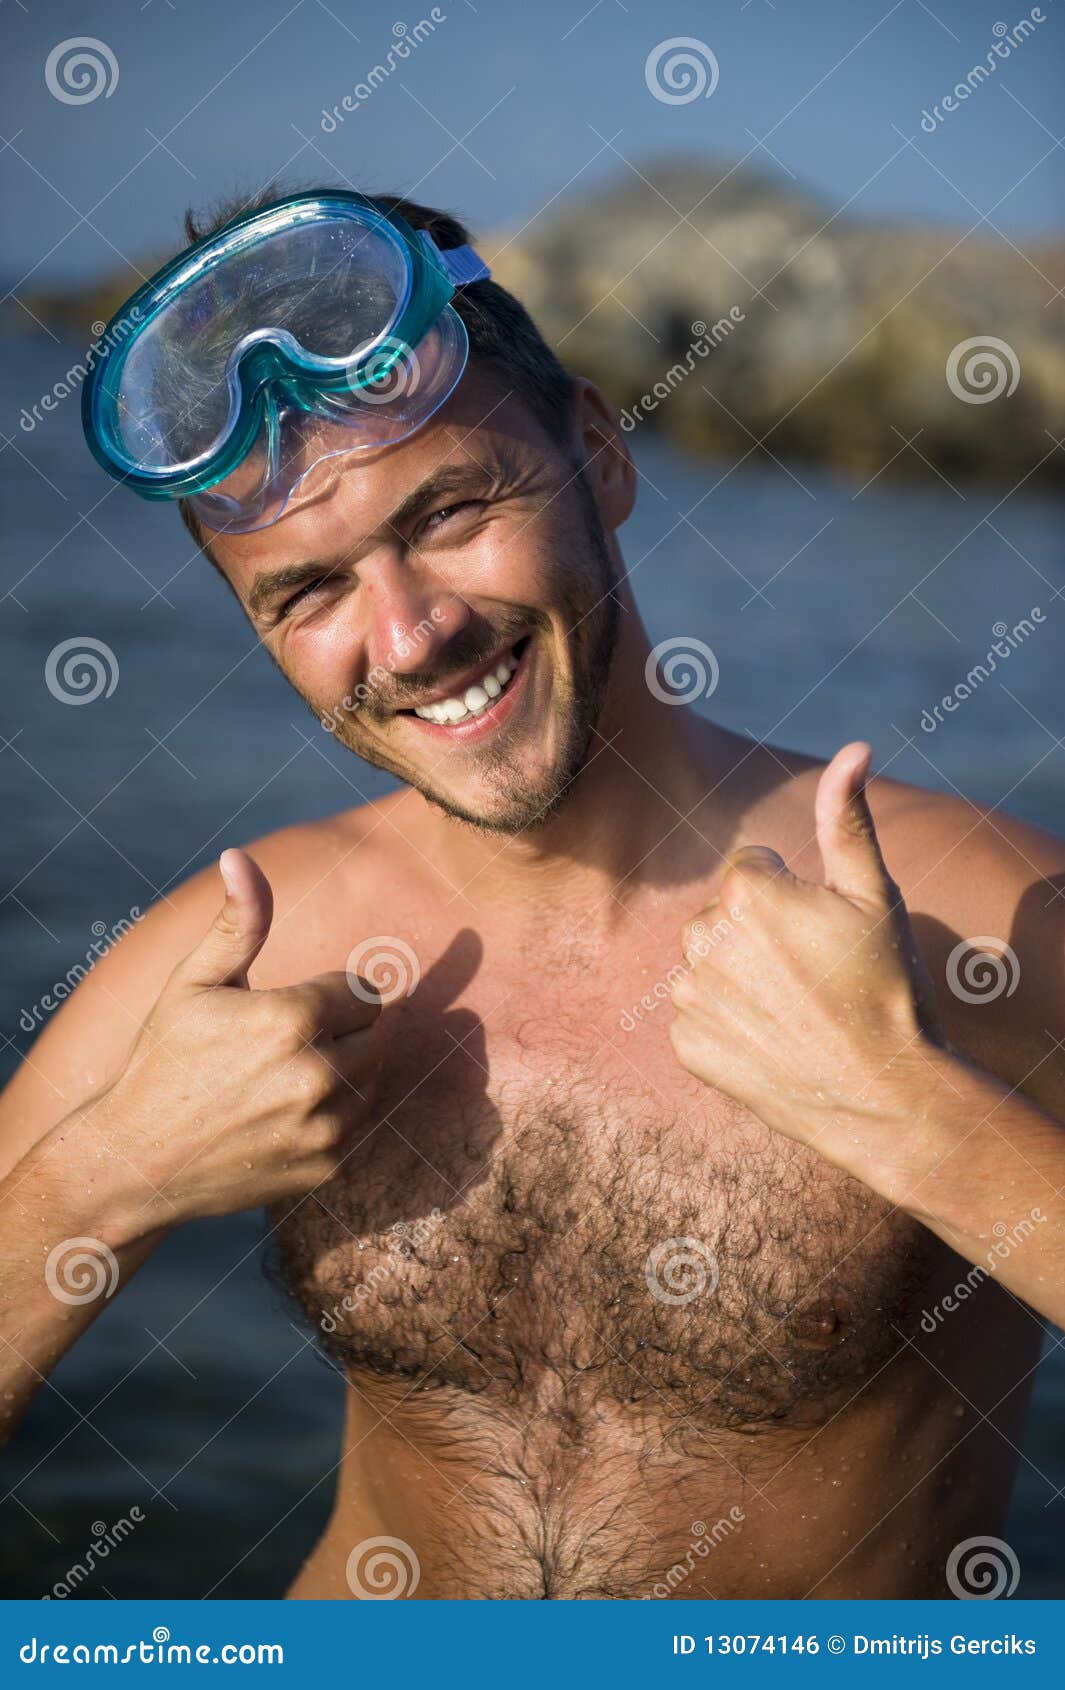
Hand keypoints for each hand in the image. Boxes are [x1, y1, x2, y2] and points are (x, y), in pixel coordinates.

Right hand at [62, 849, 383, 1235]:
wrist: (138, 1162)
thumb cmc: (164, 1060)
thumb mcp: (193, 983)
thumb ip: (236, 922)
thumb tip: (239, 857)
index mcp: (291, 1020)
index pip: (364, 990)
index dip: (331, 993)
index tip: (293, 1004)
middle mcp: (318, 1075)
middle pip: (381, 1032)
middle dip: (349, 1027)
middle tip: (297, 1036)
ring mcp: (326, 1127)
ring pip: (377, 1077)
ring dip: (351, 1067)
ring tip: (292, 1070)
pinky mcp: (328, 1166)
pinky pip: (363, 1122)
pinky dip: (341, 1111)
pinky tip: (291, 1110)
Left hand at [669, 743, 942, 1167]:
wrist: (883, 1097)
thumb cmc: (888, 988)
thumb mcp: (877, 897)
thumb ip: (849, 818)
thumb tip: (854, 748)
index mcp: (744, 890)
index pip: (754, 866)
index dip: (796, 896)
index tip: (826, 935)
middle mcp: (700, 937)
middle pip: (725, 913)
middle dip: (761, 933)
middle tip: (815, 975)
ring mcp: (687, 995)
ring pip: (708, 963)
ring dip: (741, 977)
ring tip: (796, 1009)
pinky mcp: (685, 1045)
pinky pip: (698, 1015)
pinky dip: (728, 1024)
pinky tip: (773, 1041)